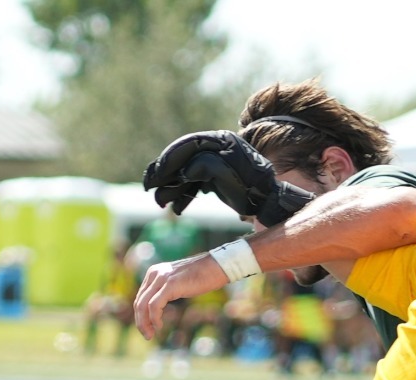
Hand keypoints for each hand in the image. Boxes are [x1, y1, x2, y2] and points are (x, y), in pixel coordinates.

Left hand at [133, 254, 229, 339]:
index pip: (140, 297)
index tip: (147, 328)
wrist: (216, 266)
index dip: (141, 315)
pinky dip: (154, 318)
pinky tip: (159, 326)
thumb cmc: (201, 276)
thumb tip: (158, 307)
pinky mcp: (169, 285)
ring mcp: (161, 278)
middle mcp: (154, 274)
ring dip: (145, 323)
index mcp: (154, 273)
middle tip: (147, 336)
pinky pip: (154, 305)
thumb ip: (165, 290)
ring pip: (143, 305)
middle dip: (141, 322)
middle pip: (139, 302)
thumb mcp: (178, 282)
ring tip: (151, 334)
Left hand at [142, 131, 312, 225]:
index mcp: (219, 140)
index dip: (166, 161)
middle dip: (164, 166)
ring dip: (171, 179)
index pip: (186, 145)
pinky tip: (180, 204)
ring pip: (190, 155)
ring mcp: (229, 149)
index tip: (150, 179)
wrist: (266, 202)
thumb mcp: (210, 181)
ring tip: (161, 200)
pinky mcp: (231, 163)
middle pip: (185, 146)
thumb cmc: (240, 193)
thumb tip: (159, 185)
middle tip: (149, 185)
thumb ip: (190, 177)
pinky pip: (202, 167)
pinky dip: (188, 181)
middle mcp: (223, 139)